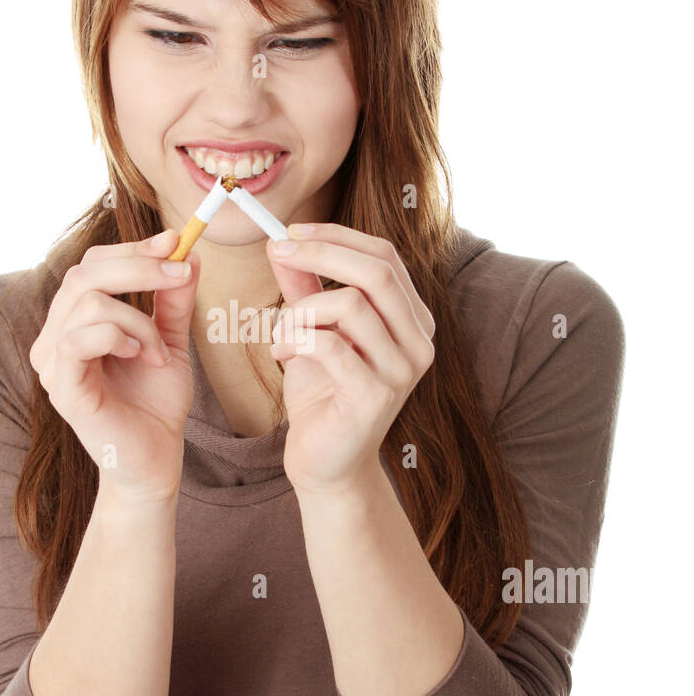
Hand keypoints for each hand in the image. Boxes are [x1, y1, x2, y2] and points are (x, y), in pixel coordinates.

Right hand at [29, 231, 199, 501]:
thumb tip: (185, 253)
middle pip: (83, 273)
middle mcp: (54, 337)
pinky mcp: (60, 387)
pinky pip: (80, 339)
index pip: (91, 266)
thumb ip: (172, 300)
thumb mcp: (171, 341)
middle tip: (178, 275)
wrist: (156, 459)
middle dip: (138, 267)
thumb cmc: (156, 404)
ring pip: (87, 303)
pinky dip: (119, 337)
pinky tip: (140, 357)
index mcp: (75, 322)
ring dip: (137, 318)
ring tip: (157, 350)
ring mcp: (52, 362)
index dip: (131, 248)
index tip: (174, 242)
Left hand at [265, 223, 435, 493]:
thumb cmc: (322, 395)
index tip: (290, 232)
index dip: (337, 236)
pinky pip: (329, 345)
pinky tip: (282, 356)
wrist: (325, 463)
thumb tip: (281, 244)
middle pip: (377, 272)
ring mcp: (402, 372)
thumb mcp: (312, 331)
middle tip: (277, 252)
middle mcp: (418, 343)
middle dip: (320, 253)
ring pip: (351, 305)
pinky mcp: (375, 397)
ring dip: (300, 311)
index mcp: (412, 320)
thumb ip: (304, 289)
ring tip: (281, 335)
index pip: (386, 258)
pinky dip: (295, 341)